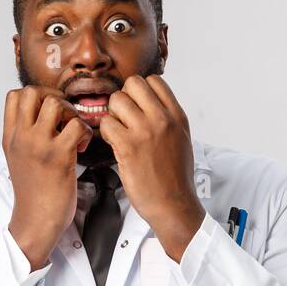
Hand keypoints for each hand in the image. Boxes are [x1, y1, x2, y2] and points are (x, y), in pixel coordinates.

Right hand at [2, 86, 92, 271]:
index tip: (49, 112)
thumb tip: (39, 117)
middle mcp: (22, 138)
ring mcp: (40, 146)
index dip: (37, 96)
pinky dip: (85, 133)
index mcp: (10, 137)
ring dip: (71, 113)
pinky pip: (77, 126)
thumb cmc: (33, 193)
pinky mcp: (59, 157)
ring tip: (73, 132)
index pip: (15, 96)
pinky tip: (81, 147)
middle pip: (34, 92)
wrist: (35, 222)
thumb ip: (24, 137)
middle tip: (64, 118)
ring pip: (56, 103)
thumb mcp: (17, 159)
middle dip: (55, 98)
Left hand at [98, 75, 205, 261]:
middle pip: (133, 84)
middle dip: (123, 98)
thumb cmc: (175, 178)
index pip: (154, 81)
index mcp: (177, 116)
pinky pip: (106, 123)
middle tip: (123, 118)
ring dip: (112, 114)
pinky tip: (113, 144)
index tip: (136, 107)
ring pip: (116, 100)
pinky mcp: (128, 146)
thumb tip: (150, 105)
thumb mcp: (181, 140)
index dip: (140, 91)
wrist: (173, 204)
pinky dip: (105, 133)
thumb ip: (167, 120)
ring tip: (117, 132)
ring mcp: (145, 131)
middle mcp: (162, 119)